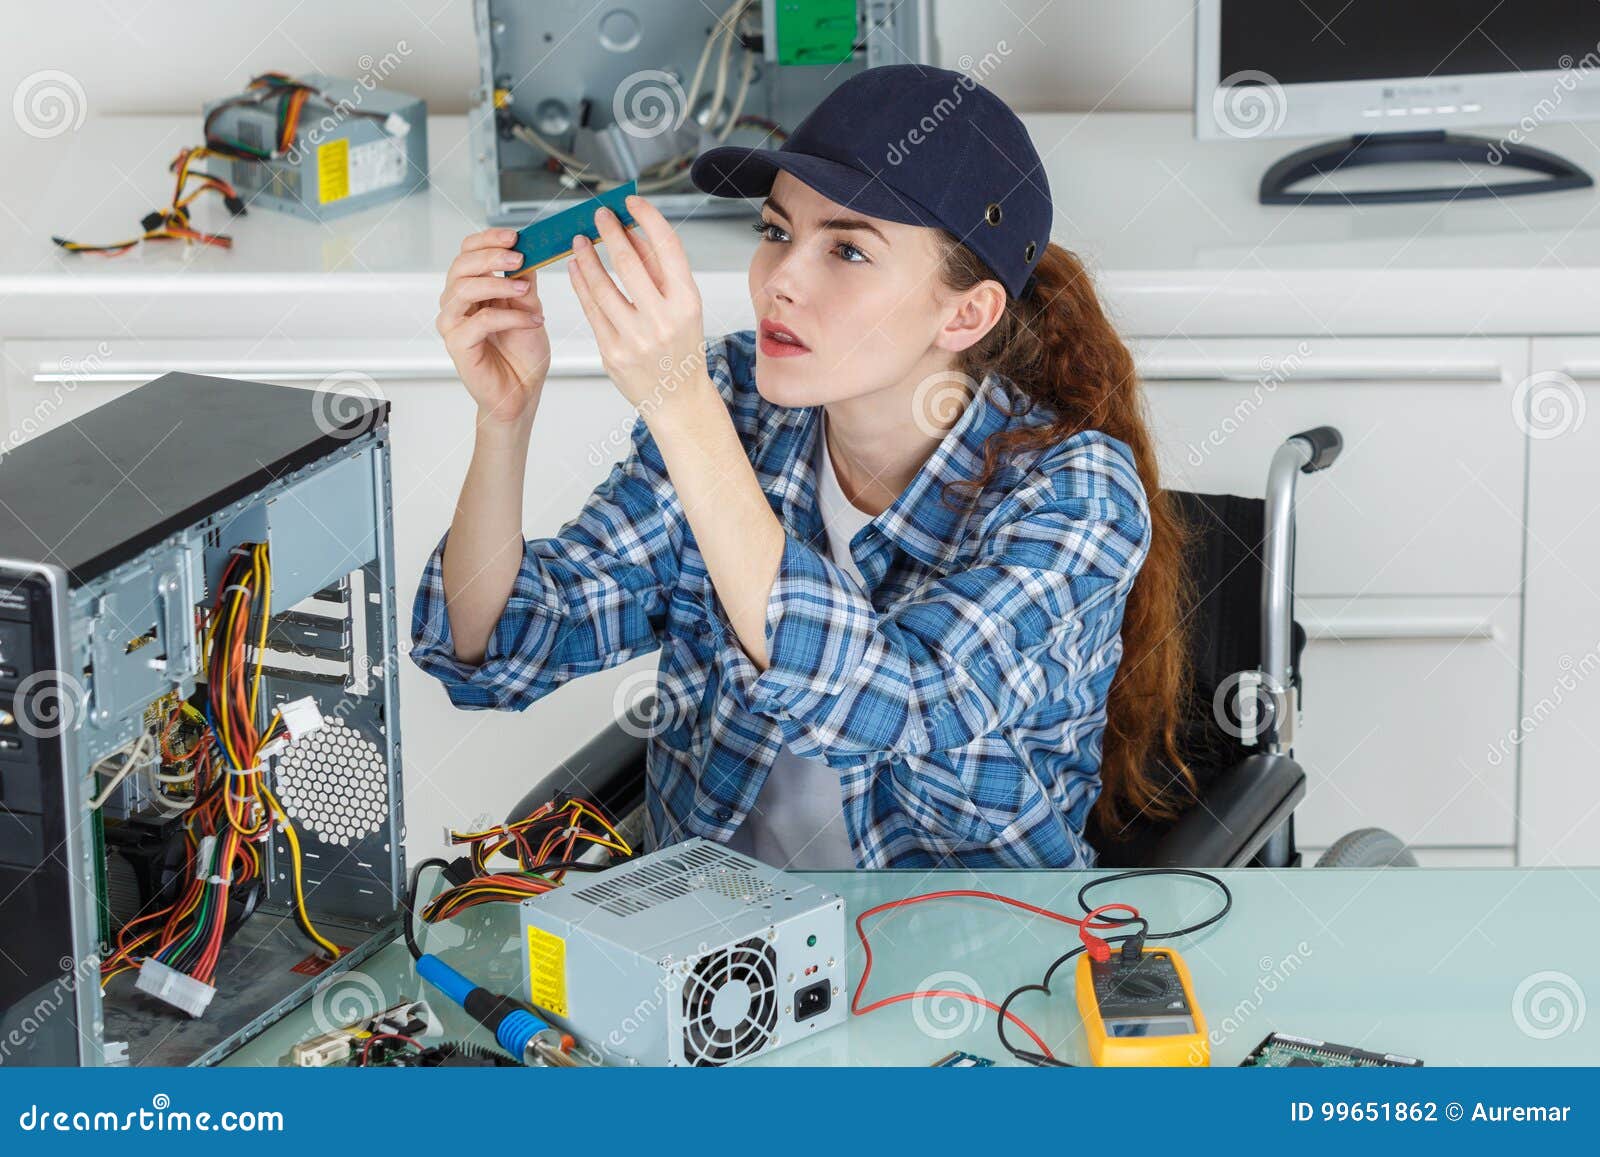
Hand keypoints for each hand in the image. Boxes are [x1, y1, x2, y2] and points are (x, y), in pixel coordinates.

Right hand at [436, 228, 550, 424]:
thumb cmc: (522, 353)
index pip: (467, 252)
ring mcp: (453, 323)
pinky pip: (480, 321)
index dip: (487, 239)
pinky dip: (509, 317)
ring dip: (498, 283)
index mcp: (471, 289)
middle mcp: (456, 303)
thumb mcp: (529, 307)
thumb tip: (530, 248)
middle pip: (461, 266)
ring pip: (465, 289)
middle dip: (491, 257)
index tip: (515, 235)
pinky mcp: (457, 345)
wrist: (523, 391)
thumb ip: (524, 280)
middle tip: (518, 256)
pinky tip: (532, 321)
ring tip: (525, 290)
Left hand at [567, 195, 710, 419]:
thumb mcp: (683, 308)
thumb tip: (634, 232)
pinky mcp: (613, 352)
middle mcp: (663, 319)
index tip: (630, 201)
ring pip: (602, 285)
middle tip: (598, 215)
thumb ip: (660, 272)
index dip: (646, 217)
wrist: (677, 399)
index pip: (667, 246)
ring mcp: (636, 337)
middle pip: (628, 261)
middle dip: (609, 230)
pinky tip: (576, 268)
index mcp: (687, 302)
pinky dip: (580, 284)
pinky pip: (590, 309)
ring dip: (587, 256)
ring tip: (579, 240)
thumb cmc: (680, 350)